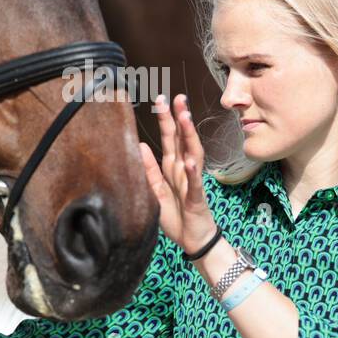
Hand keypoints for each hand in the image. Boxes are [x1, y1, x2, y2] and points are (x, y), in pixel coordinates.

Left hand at [139, 93, 218, 253]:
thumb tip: (140, 146)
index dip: (166, 119)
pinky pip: (195, 183)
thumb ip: (149, 169)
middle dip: (180, 119)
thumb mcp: (156, 191)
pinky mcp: (196, 198)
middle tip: (178, 98)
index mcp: (172, 167)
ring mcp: (192, 182)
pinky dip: (193, 172)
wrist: (193, 239)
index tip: (161, 99)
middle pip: (182, 140)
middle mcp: (184, 170)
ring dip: (189, 136)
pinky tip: (190, 161)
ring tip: (185, 118)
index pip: (170, 139)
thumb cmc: (177, 215)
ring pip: (192, 154)